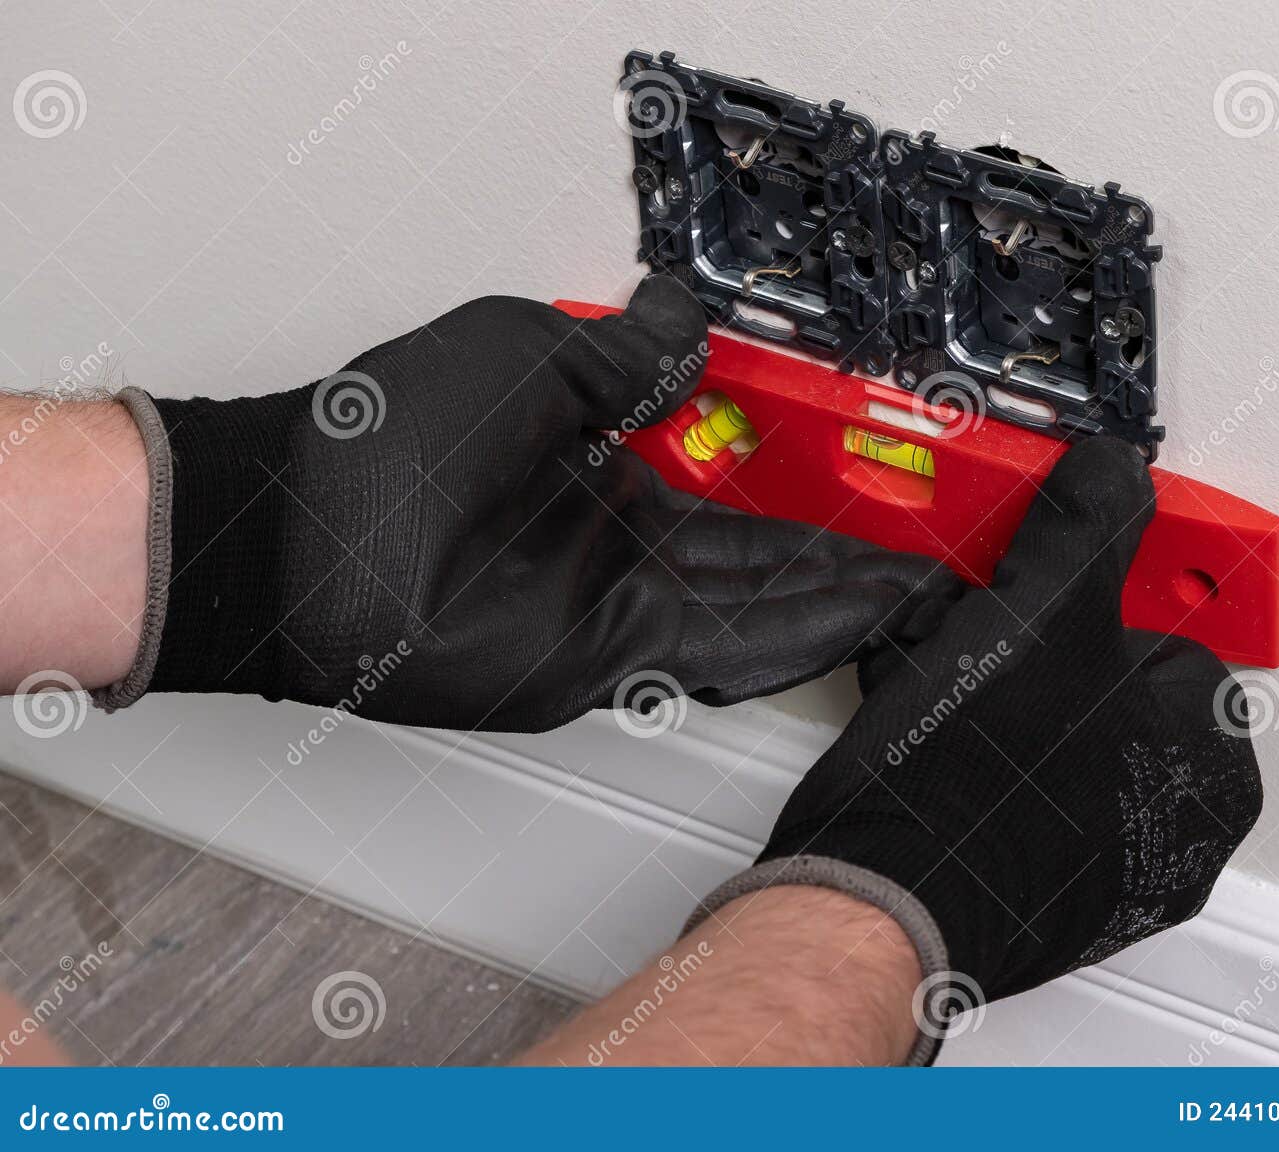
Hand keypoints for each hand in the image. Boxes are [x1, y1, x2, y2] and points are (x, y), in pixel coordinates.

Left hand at [104, 276, 957, 729]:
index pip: (732, 476)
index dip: (804, 480)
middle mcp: (616, 537)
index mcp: (602, 460)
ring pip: (753, 603)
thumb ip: (622, 353)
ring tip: (910, 592)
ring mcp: (614, 601)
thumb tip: (682, 324)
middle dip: (840, 554)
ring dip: (832, 597)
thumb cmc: (391, 434)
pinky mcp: (606, 656)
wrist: (315, 532)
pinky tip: (846, 622)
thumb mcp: (530, 350)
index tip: (863, 475)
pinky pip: (717, 647)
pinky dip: (788, 637)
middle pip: (757, 551)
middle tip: (918, 554)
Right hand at [692, 437, 1261, 1057]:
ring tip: (940, 681)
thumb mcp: (1042, 611)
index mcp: (1213, 773)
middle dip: (1036, 651)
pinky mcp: (1026, 893)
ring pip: (1051, 738)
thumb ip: (1088, 525)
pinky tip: (925, 737)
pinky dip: (971, 754)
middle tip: (984, 635)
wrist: (878, 899)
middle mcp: (1171, 835)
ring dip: (993, 696)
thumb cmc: (977, 785)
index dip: (1095, 604)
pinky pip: (1009, 788)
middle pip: (1108, 692)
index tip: (1050, 589)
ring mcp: (1100, 874)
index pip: (1176, 645)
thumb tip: (1113, 473)